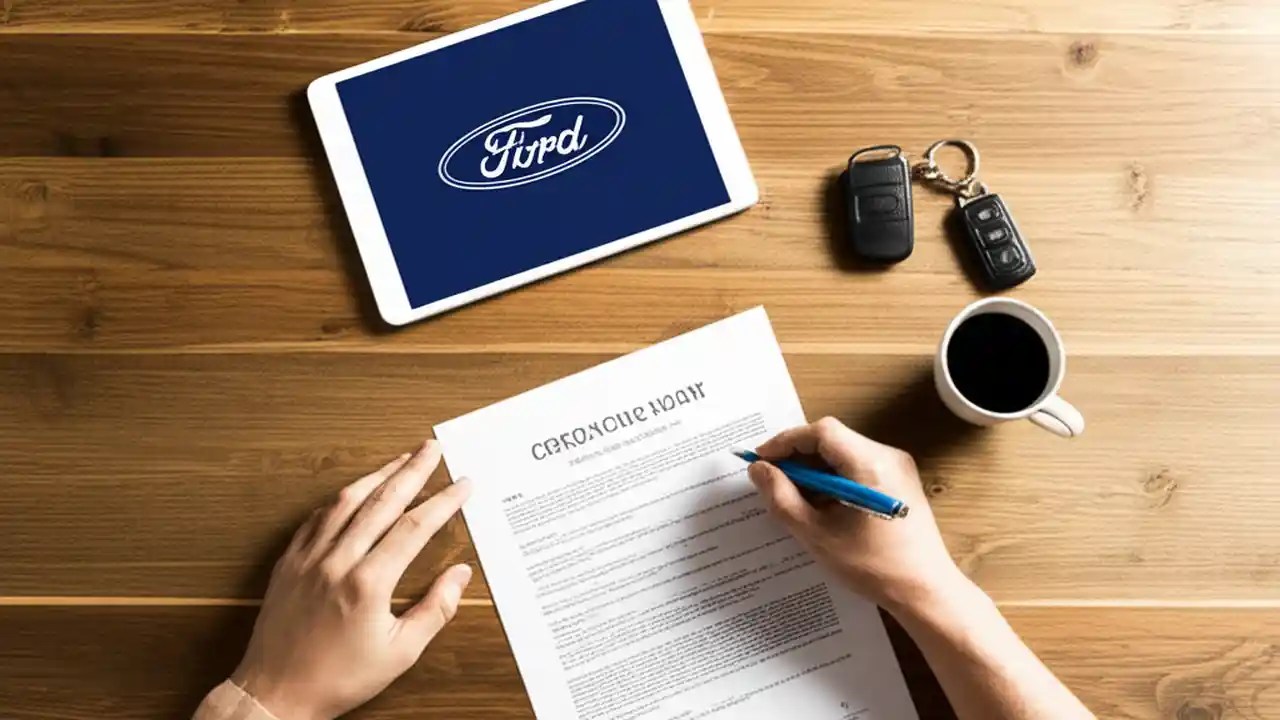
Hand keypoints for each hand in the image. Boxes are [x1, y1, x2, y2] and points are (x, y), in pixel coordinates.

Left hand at [231, 440, 472, 719]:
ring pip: (346, 501)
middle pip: (382, 501)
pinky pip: (317, 518)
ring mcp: (309, 558)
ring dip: (377, 475)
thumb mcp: (399, 652)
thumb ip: (434, 610)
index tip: (462, 485)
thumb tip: (459, 575)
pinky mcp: (289, 562)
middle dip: (412, 470)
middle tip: (433, 449)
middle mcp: (337, 561)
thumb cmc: (337, 678)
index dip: (442, 501)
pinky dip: (340, 499)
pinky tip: (354, 492)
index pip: (414, 527)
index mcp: (368, 583)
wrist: (276, 693)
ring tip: (400, 459)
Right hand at [747, 418, 969, 614]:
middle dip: (798, 457)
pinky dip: (834, 479)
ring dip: (815, 470)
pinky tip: (821, 506)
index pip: (821, 432)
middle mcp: (888, 456)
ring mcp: (898, 468)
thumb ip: (782, 498)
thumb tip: (758, 470)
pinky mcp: (900, 482)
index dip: (786, 442)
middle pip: (833, 439)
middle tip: (772, 481)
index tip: (760, 461)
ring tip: (794, 498)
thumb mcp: (817, 535)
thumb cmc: (873, 567)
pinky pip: (858, 467)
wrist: (926, 591)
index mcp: (870, 464)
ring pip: (844, 453)